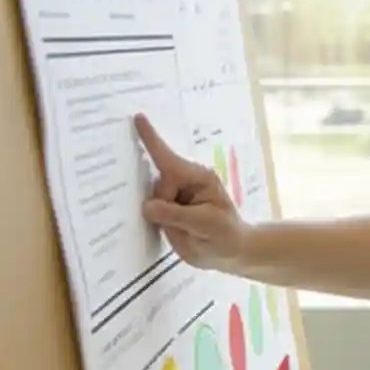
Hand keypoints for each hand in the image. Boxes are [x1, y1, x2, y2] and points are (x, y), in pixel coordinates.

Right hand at [135, 113, 249, 272]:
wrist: (230, 251)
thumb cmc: (225, 233)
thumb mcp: (205, 224)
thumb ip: (176, 215)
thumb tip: (147, 206)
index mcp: (197, 177)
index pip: (168, 158)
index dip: (151, 139)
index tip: (138, 117)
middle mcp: (184, 181)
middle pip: (156, 187)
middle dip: (161, 206)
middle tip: (185, 225)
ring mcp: (174, 195)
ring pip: (151, 200)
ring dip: (160, 216)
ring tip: (185, 229)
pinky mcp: (168, 209)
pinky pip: (152, 210)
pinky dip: (155, 219)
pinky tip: (174, 228)